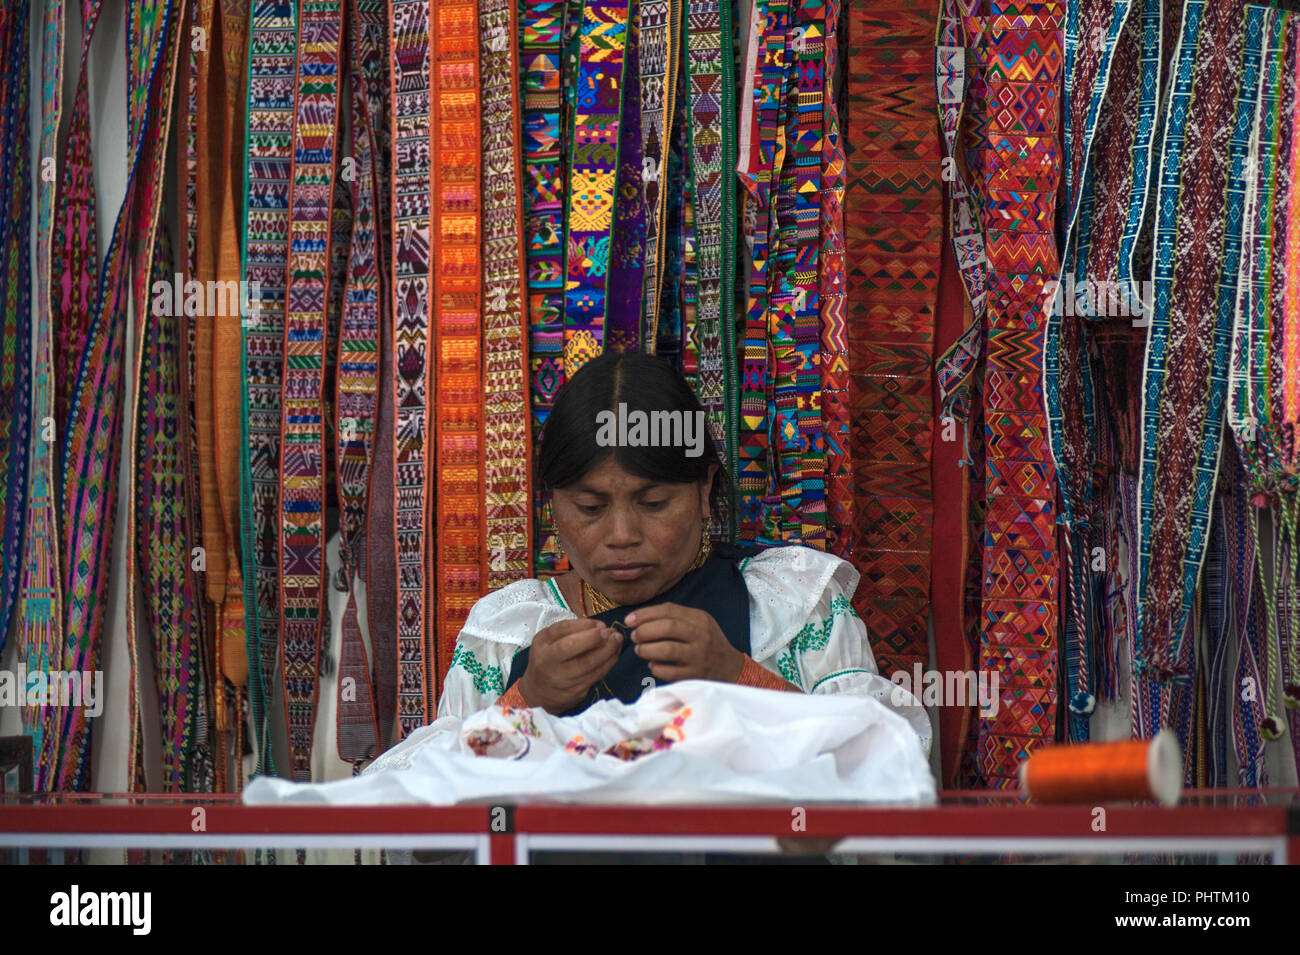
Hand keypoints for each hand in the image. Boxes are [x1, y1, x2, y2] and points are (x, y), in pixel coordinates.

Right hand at [517, 618, 621, 713]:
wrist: (539, 693)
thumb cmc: (547, 660)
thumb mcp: (549, 641)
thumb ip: (568, 631)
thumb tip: (599, 626)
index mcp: (542, 645)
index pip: (561, 630)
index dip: (583, 626)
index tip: (601, 624)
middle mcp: (548, 662)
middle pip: (571, 647)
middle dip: (594, 638)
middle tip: (610, 633)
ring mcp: (561, 679)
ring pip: (588, 664)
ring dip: (608, 650)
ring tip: (617, 640)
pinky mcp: (575, 691)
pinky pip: (595, 676)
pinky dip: (608, 663)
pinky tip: (615, 654)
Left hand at [625, 603, 744, 683]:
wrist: (729, 667)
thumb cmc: (707, 642)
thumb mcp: (698, 622)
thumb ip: (674, 616)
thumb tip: (640, 617)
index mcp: (699, 619)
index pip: (668, 611)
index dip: (645, 614)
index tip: (629, 620)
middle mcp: (701, 636)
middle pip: (667, 628)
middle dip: (644, 631)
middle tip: (634, 636)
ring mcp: (698, 657)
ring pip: (666, 650)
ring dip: (646, 649)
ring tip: (640, 650)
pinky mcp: (694, 675)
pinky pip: (668, 672)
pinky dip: (655, 668)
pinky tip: (653, 665)